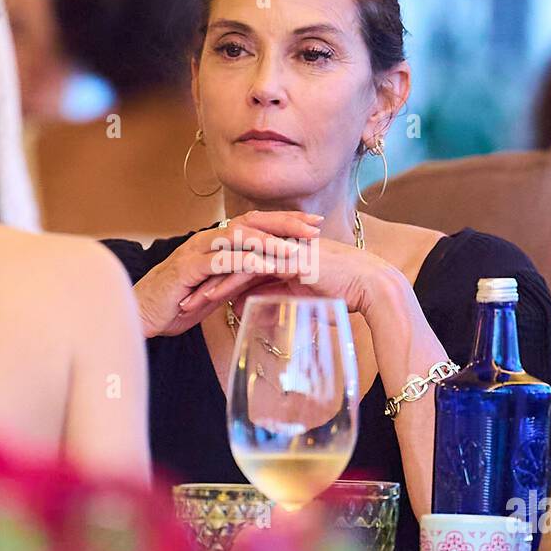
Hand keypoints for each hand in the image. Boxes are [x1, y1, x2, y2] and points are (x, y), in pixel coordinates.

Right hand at [133, 210, 321, 336]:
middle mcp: (207, 239)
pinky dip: (243, 261)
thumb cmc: (178, 301)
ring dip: (269, 240)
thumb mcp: (217, 286)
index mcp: (216, 241)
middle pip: (251, 221)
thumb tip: (269, 274)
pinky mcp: (187, 269)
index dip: (285, 222)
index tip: (314, 224)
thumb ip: (240, 276)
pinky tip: (263, 264)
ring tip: (295, 247)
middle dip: (285, 222)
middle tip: (313, 227)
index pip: (256, 223)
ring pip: (237, 236)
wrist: (142, 313)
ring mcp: (196, 251)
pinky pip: (219, 260)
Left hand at [187, 235, 409, 320]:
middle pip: (231, 260)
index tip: (195, 293)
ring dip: (209, 284)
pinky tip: (211, 299)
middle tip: (180, 295)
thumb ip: (274, 295)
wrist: (371, 286)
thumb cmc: (344, 293)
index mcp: (281, 249)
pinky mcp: (288, 260)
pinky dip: (229, 285)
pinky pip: (252, 272)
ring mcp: (283, 249)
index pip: (240, 261)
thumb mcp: (301, 296)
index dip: (216, 277)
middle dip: (204, 279)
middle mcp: (278, 245)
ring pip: (236, 264)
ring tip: (186, 302)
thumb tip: (247, 305)